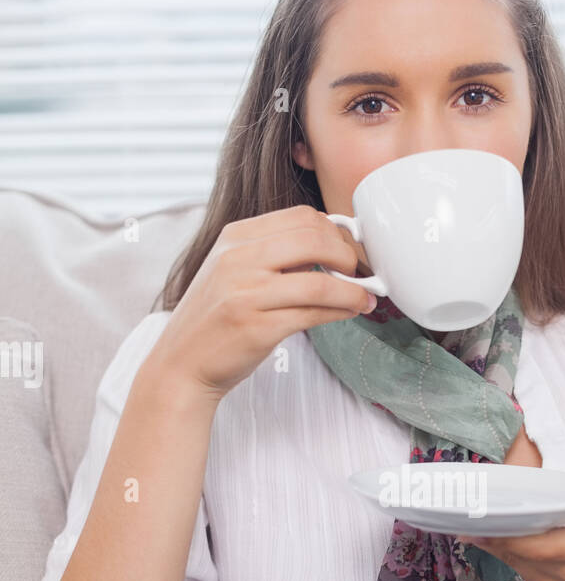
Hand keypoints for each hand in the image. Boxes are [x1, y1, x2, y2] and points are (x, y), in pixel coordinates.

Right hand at [143, 205, 377, 402]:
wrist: (181, 364)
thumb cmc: (215, 319)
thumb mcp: (233, 271)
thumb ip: (273, 254)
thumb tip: (331, 248)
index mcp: (235, 237)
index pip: (301, 217)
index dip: (336, 232)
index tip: (351, 248)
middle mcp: (238, 259)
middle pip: (315, 239)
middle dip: (349, 256)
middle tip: (361, 272)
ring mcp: (246, 293)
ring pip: (320, 281)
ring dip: (354, 290)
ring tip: (366, 298)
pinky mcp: (257, 327)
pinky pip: (314, 314)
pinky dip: (341, 311)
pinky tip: (351, 312)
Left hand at [455, 467, 564, 580]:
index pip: (548, 542)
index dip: (513, 531)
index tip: (484, 514)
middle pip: (528, 556)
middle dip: (498, 536)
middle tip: (468, 514)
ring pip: (523, 566)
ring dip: (499, 546)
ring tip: (476, 523)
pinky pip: (526, 575)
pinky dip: (512, 556)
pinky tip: (498, 539)